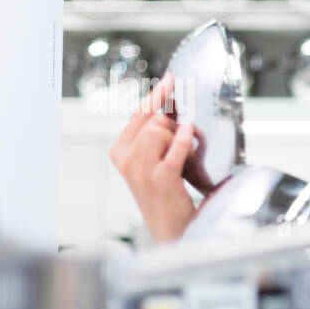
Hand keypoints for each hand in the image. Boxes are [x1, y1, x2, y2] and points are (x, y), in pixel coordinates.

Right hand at [109, 73, 197, 243]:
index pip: (139, 113)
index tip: (171, 79)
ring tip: (189, 150)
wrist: (169, 229)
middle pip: (152, 119)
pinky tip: (189, 132)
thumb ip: (156, 135)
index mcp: (120, 151)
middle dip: (173, 122)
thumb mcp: (153, 160)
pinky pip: (173, 149)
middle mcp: (126, 159)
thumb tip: (171, 106)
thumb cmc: (165, 195)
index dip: (157, 94)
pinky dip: (183, 138)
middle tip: (186, 134)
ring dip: (179, 135)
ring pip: (159, 129)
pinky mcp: (160, 180)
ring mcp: (141, 170)